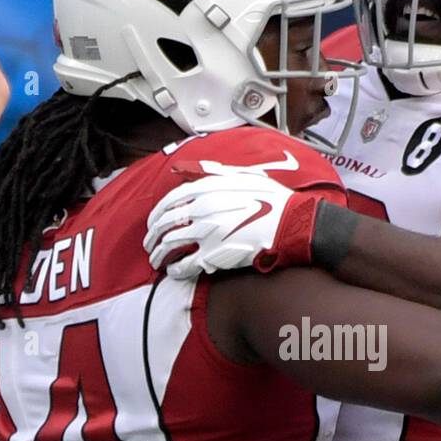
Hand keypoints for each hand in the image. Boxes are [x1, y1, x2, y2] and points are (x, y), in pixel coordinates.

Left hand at [144, 168, 329, 277]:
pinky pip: (184, 265)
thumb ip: (210, 171)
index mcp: (206, 188)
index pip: (169, 201)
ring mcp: (206, 233)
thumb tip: (185, 168)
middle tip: (149, 244)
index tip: (153, 222)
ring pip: (169, 245)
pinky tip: (174, 272)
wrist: (291, 223)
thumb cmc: (272, 199)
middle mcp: (202, 209)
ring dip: (158, 254)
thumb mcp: (241, 175)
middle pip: (164, 224)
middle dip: (152, 236)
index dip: (156, 214)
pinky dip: (175, 270)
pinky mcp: (214, 255)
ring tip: (156, 261)